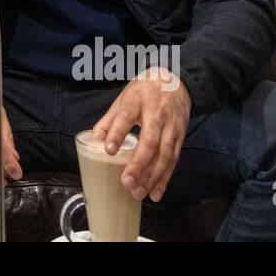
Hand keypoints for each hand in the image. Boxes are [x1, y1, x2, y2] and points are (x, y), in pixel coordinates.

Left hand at [92, 66, 191, 202]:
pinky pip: (174, 161)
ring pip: (165, 154)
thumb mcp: (124, 99)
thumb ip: (109, 121)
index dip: (118, 133)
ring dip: (151, 176)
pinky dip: (164, 179)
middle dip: (138, 164)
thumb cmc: (144, 92)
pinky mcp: (180, 137)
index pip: (127, 116)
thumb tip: (94, 140)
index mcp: (138, 101)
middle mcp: (157, 114)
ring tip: (138, 191)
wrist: (175, 82)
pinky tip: (155, 192)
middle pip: (150, 141)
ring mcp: (171, 126)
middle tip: (126, 181)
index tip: (109, 150)